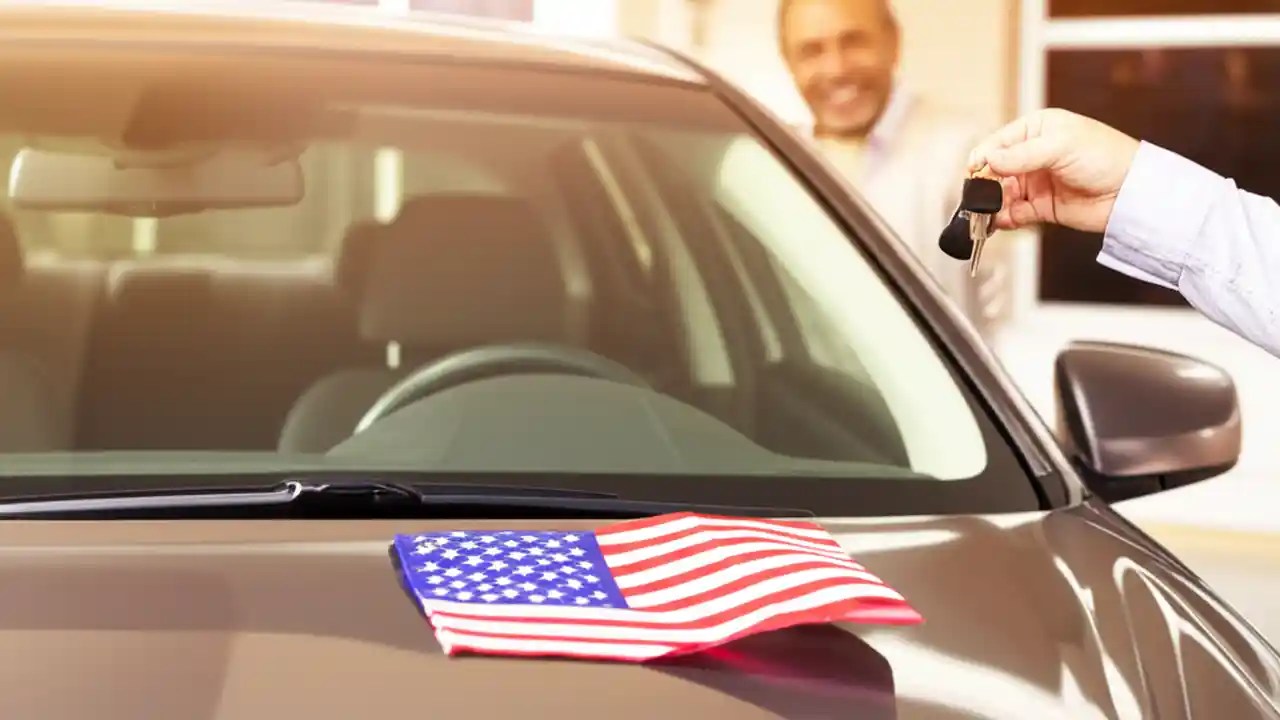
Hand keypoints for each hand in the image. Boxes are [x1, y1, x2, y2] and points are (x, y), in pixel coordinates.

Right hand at [966, 109, 1140, 232]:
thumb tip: (988, 160)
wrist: (1131, 192)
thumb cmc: (1107, 157)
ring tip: (985, 213)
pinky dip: (1002, 219)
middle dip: (984, 184)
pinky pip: (1013, 213)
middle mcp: (1033, 154)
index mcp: (1038, 129)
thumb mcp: (1061, 146)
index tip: (973, 171)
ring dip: (991, 204)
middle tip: (977, 196)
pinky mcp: (1041, 206)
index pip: (998, 141)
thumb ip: (1021, 155)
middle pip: (995, 169)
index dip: (983, 156)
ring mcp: (1036, 181)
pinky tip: (997, 222)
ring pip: (1001, 193)